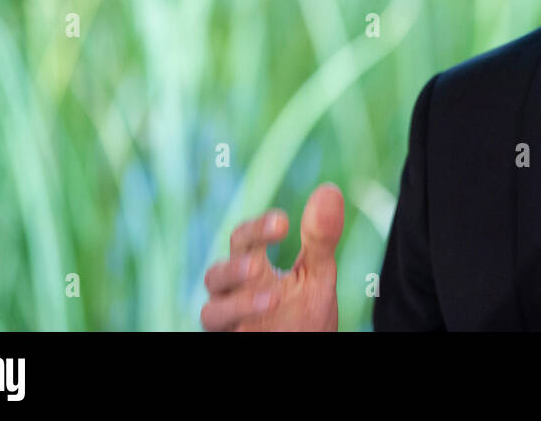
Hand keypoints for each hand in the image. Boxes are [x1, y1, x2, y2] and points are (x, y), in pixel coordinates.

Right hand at [201, 182, 343, 330]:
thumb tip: (328, 190)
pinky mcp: (231, 341)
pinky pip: (223, 337)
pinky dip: (240, 328)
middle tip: (257, 263)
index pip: (243, 240)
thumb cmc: (306, 312)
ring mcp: (230, 323)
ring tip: (273, 298)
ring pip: (211, 312)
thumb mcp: (317, 274)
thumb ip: (320, 238)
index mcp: (250, 268)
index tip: (283, 221)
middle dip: (235, 267)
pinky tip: (264, 323)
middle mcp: (233, 295)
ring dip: (239, 304)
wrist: (308, 350)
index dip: (257, 228)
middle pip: (216, 274)